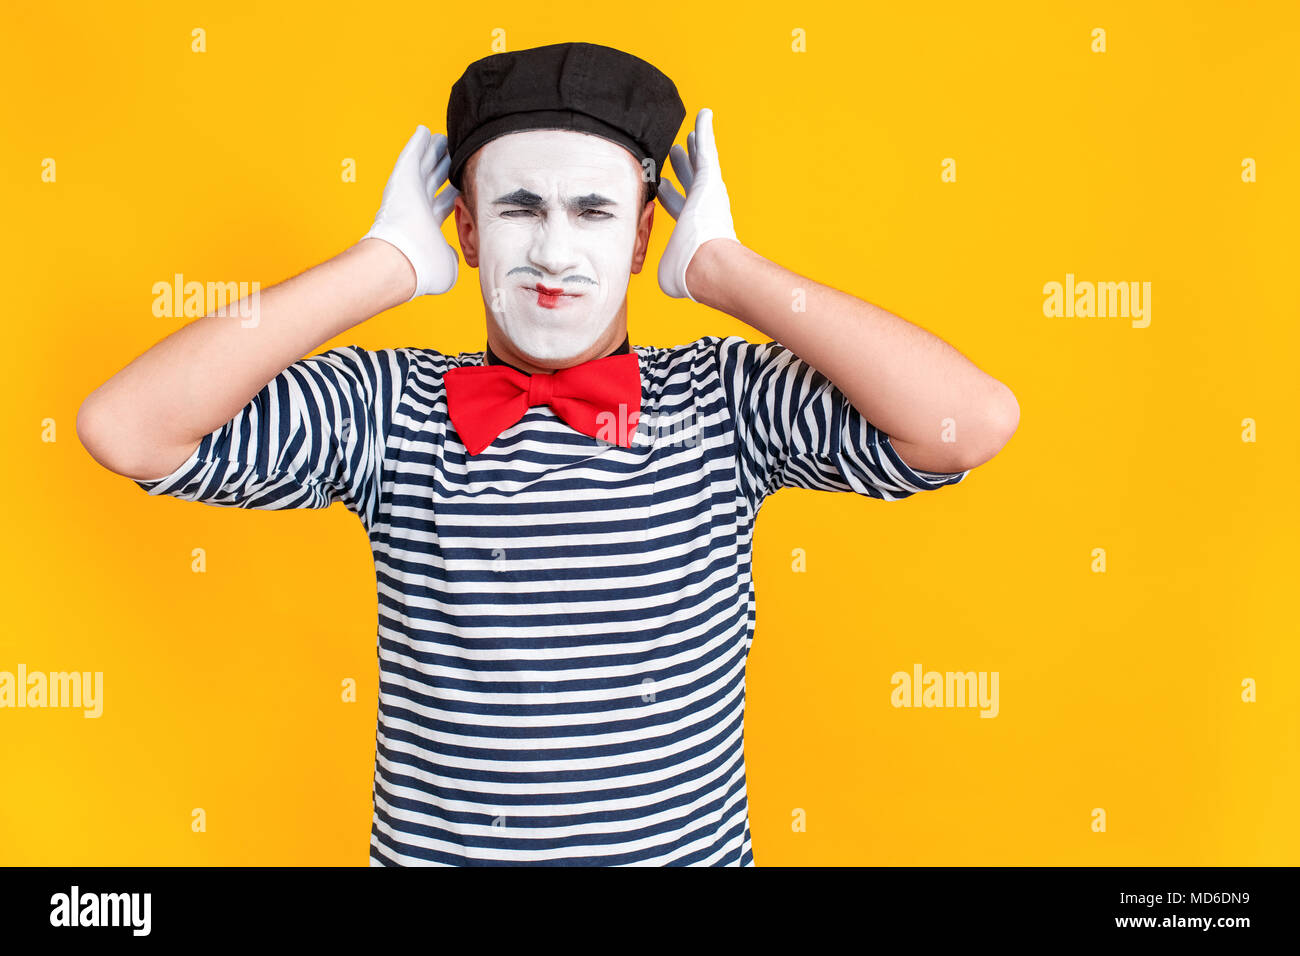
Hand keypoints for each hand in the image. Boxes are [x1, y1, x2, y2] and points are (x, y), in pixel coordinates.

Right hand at [362, 125, 459, 299]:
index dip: (451, 192)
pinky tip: (423, 130)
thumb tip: (453, 252)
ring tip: (441, 137)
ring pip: (423, 167)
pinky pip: (411, 157)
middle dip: (442, 168)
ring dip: (431, 151)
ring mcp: (410, 193)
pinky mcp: (403, 180)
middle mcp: (418, 209)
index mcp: (428, 227)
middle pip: (433, 182)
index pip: (443, 204)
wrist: (401, 262)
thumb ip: (454, 254)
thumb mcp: (448, 264)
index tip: (459, 183)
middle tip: (451, 153)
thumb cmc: (423, 269)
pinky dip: (417, 144)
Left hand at [656, 108, 739, 301]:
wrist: (707, 263)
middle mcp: (701, 207)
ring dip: (695, 147)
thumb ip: (664, 270)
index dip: (669, 195)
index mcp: (690, 226)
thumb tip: (664, 283)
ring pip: (699, 163)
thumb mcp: (668, 273)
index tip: (662, 185)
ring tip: (690, 134)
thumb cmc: (688, 273)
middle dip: (683, 167)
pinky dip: (706, 130)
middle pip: (689, 181)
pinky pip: (707, 148)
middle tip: (677, 151)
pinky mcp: (710, 178)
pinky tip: (704, 113)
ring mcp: (706, 192)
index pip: (677, 205)